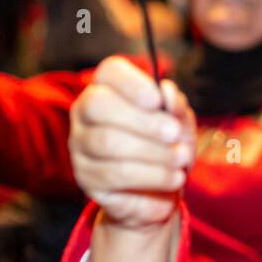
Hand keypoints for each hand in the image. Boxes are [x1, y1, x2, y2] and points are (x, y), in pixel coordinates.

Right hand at [70, 57, 196, 231]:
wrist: (162, 189)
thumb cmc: (168, 144)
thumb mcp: (179, 122)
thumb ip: (175, 106)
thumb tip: (166, 92)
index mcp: (109, 88)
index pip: (109, 72)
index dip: (133, 83)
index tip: (158, 101)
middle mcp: (85, 113)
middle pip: (98, 105)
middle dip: (142, 121)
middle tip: (175, 135)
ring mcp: (81, 146)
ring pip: (107, 143)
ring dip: (152, 154)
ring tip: (180, 162)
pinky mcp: (86, 179)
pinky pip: (114, 178)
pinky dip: (149, 179)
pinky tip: (172, 182)